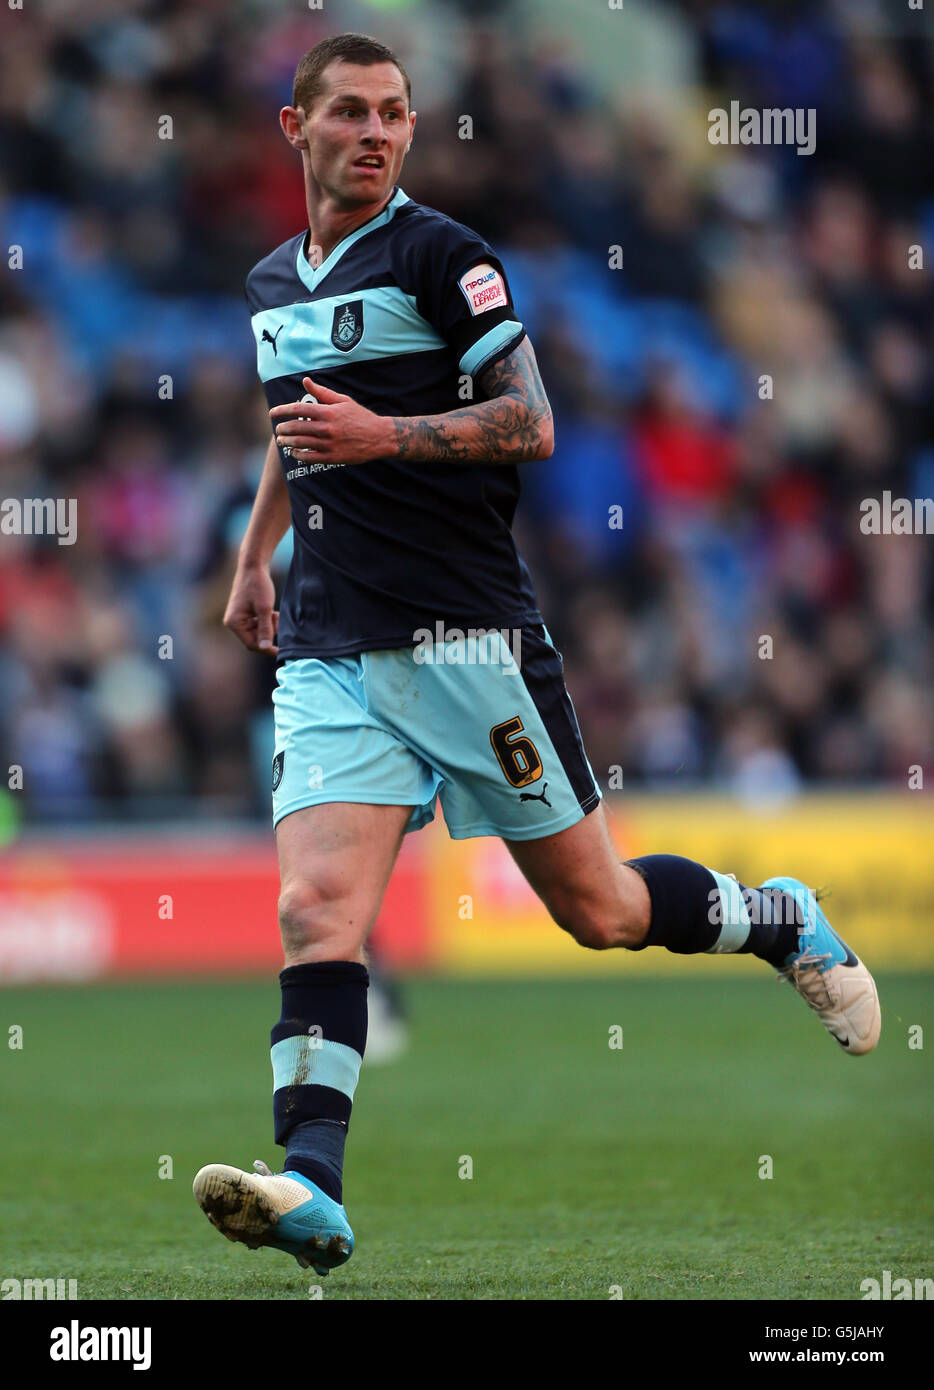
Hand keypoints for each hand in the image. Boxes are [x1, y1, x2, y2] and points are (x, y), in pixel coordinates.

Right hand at [223, 563, 278, 655]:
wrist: (254, 565)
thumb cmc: (258, 584)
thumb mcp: (265, 608)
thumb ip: (265, 629)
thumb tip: (265, 648)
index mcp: (234, 622)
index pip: (251, 644)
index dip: (267, 648)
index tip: (281, 651)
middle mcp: (233, 622)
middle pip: (253, 640)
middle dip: (268, 634)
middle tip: (276, 618)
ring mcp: (238, 618)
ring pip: (256, 633)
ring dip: (268, 627)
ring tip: (274, 613)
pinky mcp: (244, 613)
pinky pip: (256, 625)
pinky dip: (266, 622)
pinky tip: (271, 612)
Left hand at [270, 376, 392, 465]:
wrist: (379, 437)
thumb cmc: (360, 417)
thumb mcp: (343, 400)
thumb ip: (322, 392)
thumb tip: (305, 380)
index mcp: (328, 412)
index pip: (297, 409)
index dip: (281, 411)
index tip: (272, 413)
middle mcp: (326, 428)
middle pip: (295, 427)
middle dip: (282, 429)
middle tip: (278, 430)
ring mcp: (329, 444)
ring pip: (300, 443)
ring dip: (287, 442)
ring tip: (281, 441)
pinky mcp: (333, 457)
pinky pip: (309, 457)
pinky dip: (298, 455)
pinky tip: (294, 452)